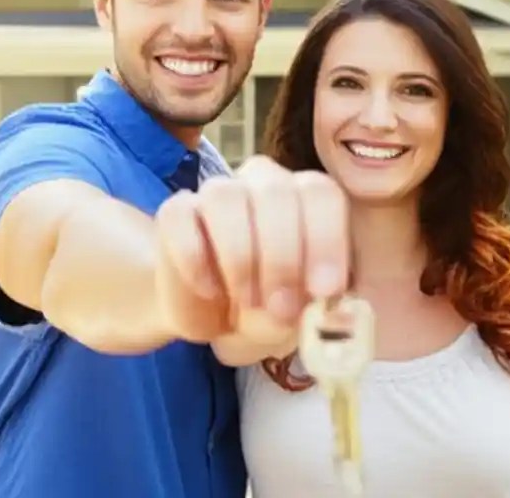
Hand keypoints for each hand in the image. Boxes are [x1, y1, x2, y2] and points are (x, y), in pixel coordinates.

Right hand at [153, 155, 350, 342]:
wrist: (214, 316)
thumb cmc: (271, 310)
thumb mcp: (300, 323)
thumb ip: (319, 315)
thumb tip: (334, 315)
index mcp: (309, 202)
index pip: (321, 194)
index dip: (326, 240)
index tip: (324, 291)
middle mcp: (265, 186)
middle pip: (275, 192)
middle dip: (282, 258)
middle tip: (282, 309)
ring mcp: (218, 194)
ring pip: (224, 196)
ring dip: (239, 256)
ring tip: (247, 302)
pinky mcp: (176, 213)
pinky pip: (178, 216)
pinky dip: (193, 258)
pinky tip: (208, 290)